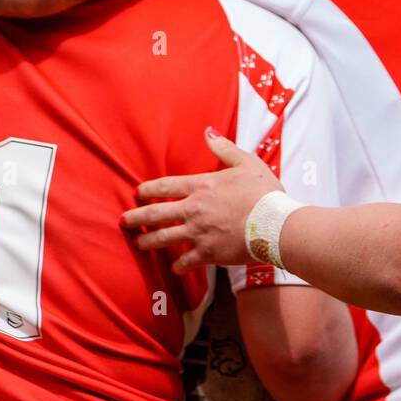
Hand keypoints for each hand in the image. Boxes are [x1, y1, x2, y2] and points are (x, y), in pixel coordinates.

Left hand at [122, 128, 282, 273]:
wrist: (275, 223)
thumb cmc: (264, 192)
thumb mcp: (247, 163)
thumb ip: (225, 149)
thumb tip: (208, 132)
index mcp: (202, 186)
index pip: (165, 186)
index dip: (148, 189)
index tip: (138, 193)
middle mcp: (194, 210)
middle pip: (156, 214)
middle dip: (136, 218)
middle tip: (124, 221)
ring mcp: (198, 233)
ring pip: (164, 238)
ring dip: (148, 241)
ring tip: (139, 244)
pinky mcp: (208, 253)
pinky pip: (186, 261)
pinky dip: (178, 265)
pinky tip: (174, 267)